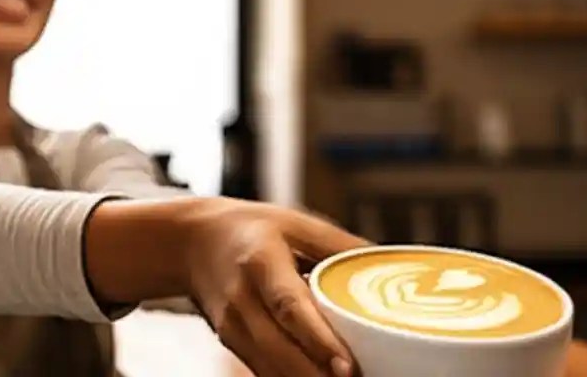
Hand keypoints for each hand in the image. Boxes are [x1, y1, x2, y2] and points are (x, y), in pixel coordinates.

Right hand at [181, 198, 369, 376]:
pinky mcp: (232, 344)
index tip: (348, 366)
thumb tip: (392, 268)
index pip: (290, 307)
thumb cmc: (253, 229)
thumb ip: (342, 247)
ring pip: (271, 371)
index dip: (319, 340)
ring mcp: (232, 328)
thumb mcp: (297, 224)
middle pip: (280, 352)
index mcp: (260, 263)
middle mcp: (242, 301)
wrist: (193, 242)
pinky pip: (265, 373)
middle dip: (318, 376)